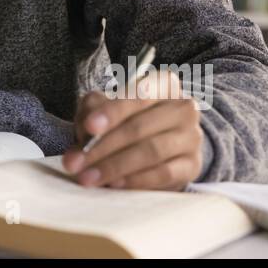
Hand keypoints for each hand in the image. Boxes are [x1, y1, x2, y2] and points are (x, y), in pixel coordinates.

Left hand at [62, 69, 202, 190]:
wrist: (161, 146)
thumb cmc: (128, 119)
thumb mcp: (106, 107)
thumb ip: (93, 110)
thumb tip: (86, 131)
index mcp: (163, 84)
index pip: (138, 94)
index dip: (112, 111)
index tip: (89, 126)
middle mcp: (183, 107)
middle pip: (140, 127)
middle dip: (103, 147)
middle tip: (75, 163)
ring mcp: (191, 137)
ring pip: (151, 151)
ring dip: (115, 167)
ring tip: (89, 177)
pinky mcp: (192, 165)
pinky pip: (164, 174)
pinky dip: (136, 180)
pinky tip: (115, 184)